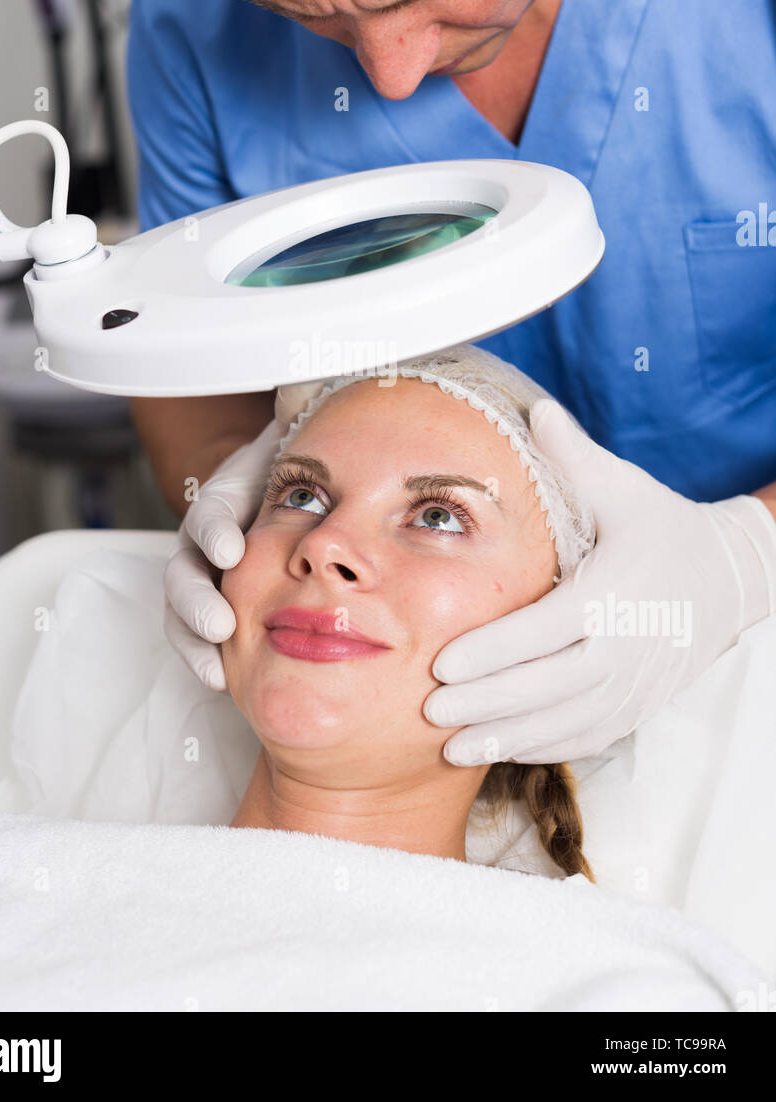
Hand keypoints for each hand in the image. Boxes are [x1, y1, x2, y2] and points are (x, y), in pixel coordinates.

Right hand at [163, 419, 286, 688]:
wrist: (292, 498)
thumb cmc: (298, 474)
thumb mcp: (300, 444)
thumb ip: (302, 421)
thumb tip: (314, 388)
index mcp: (225, 500)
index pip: (211, 513)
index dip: (216, 530)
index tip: (231, 548)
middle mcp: (206, 543)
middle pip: (184, 570)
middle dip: (197, 599)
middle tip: (220, 625)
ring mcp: (205, 579)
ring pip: (182, 610)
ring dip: (193, 640)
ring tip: (215, 669)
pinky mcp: (217, 608)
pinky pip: (200, 638)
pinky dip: (205, 660)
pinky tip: (224, 684)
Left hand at [424, 399, 775, 764]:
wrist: (730, 580)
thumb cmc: (666, 529)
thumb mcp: (625, 489)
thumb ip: (575, 456)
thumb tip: (535, 410)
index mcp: (612, 594)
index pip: (543, 632)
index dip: (491, 652)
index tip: (441, 663)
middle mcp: (624, 648)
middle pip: (546, 687)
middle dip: (484, 703)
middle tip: (429, 710)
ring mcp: (633, 685)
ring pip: (563, 722)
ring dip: (506, 738)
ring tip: (452, 745)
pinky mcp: (637, 706)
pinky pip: (586, 736)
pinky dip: (541, 748)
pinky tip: (499, 750)